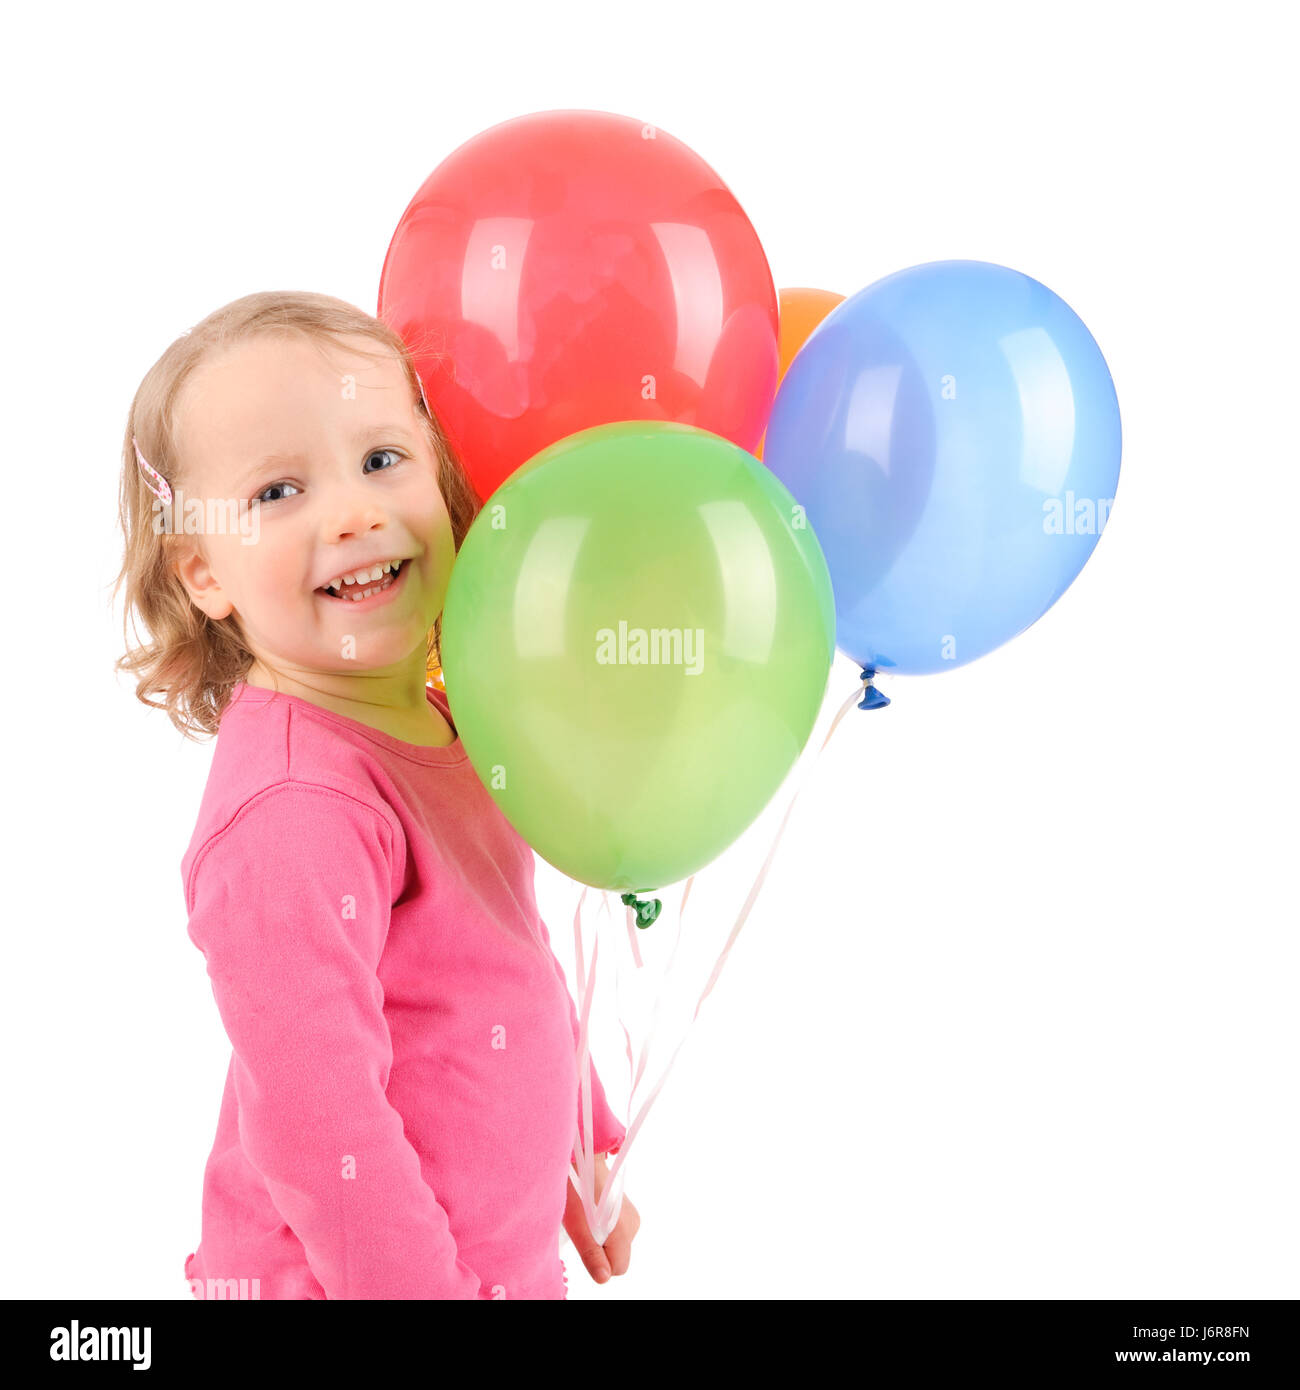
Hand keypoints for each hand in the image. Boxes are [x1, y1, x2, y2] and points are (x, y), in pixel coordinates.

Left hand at [563, 1151, 639, 1283]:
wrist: (581, 1161)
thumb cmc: (575, 1193)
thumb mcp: (577, 1227)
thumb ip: (592, 1255)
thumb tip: (604, 1279)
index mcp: (623, 1231)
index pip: (618, 1268)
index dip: (600, 1262)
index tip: (586, 1242)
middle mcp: (633, 1226)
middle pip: (619, 1258)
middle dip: (602, 1251)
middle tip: (585, 1229)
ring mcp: (633, 1218)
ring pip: (619, 1246)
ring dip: (603, 1240)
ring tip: (588, 1218)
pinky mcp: (630, 1212)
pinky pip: (619, 1234)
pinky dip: (607, 1230)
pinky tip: (595, 1212)